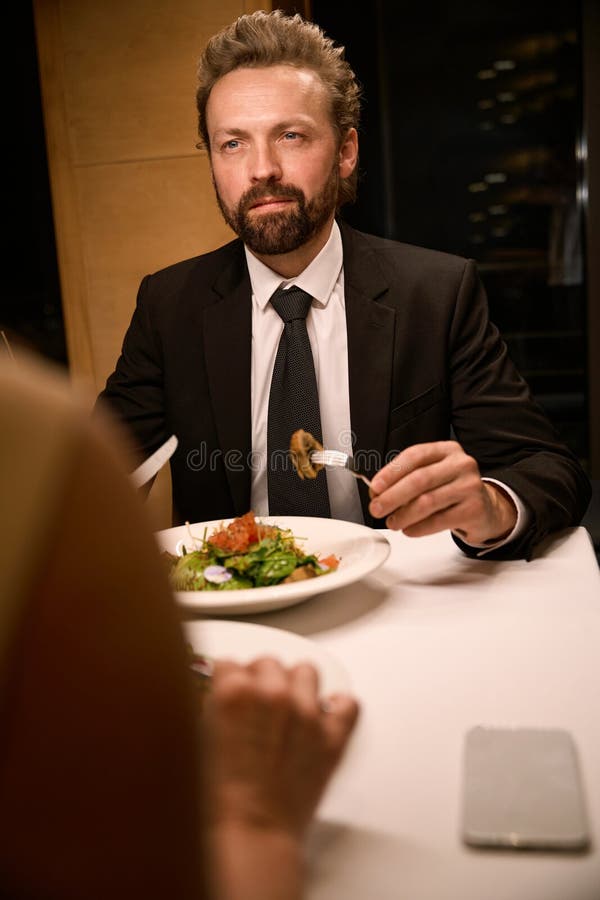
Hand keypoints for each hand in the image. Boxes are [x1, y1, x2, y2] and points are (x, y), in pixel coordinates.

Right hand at [202, 657, 358, 837]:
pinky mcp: (332, 737)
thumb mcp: (197, 742)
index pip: (229, 662)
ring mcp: (308, 714)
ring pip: (306, 672)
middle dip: (258, 678)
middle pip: (267, 662)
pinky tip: (321, 717)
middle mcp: (275, 695)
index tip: (225, 688)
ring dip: (294, 685)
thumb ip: (209, 710)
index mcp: (235, 693)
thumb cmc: (219, 804)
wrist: (251, 838)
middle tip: (252, 701)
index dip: (224, 678)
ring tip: (285, 705)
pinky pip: (347, 703)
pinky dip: (335, 708)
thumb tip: (214, 699)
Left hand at [368, 440, 516, 544]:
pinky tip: (409, 530)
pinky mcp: (474, 509)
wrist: (485, 507)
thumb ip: (406, 479)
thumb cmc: (451, 490)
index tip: (375, 487)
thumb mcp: (432, 475)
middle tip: (376, 508)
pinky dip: (419, 528)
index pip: (415, 456)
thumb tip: (378, 493)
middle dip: (392, 496)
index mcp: (447, 450)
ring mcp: (470, 486)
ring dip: (403, 515)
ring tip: (392, 522)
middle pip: (419, 479)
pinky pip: (439, 521)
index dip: (391, 472)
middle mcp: (461, 464)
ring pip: (427, 502)